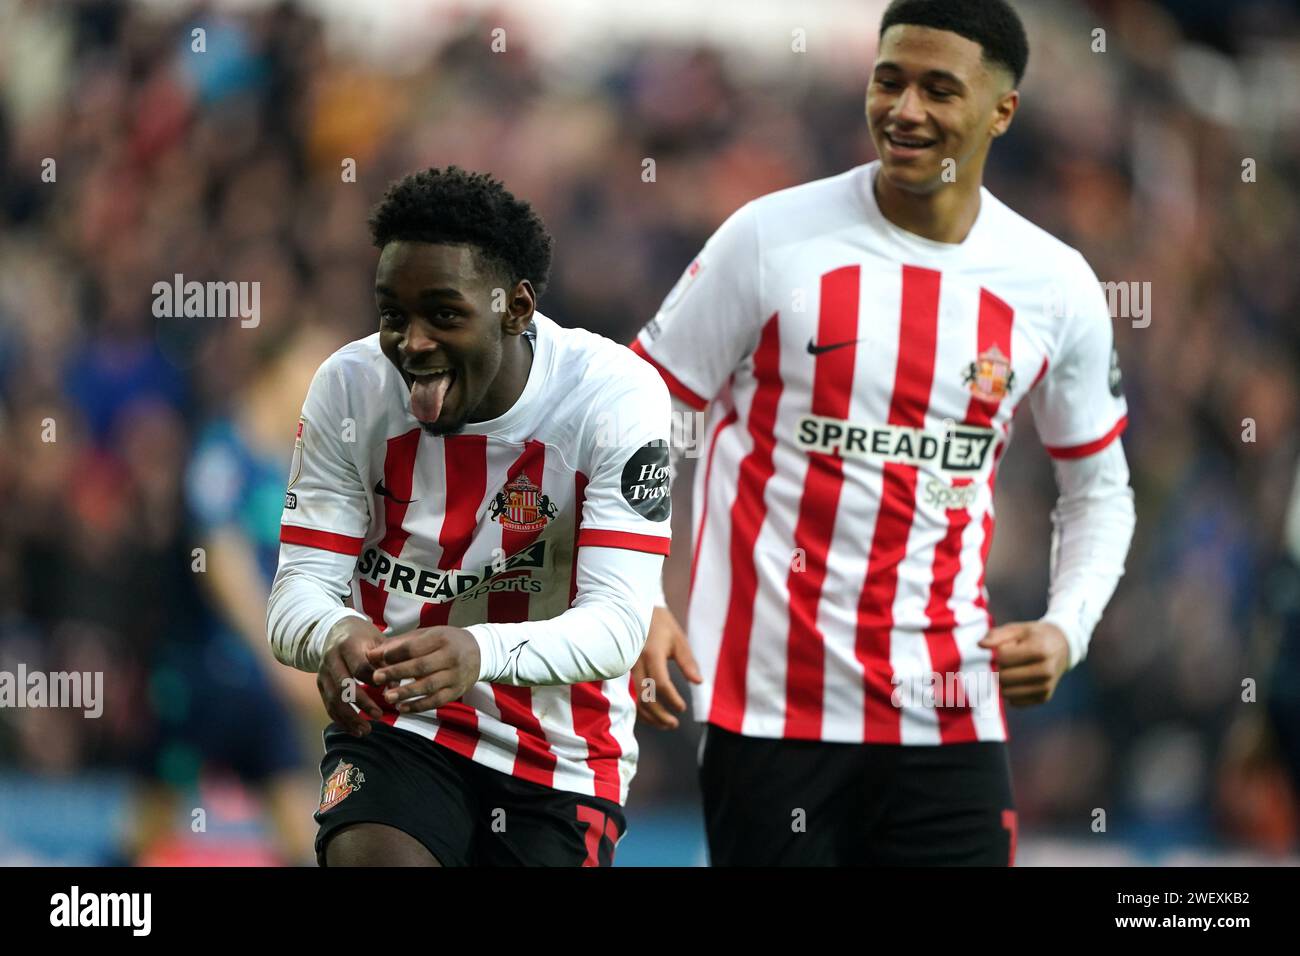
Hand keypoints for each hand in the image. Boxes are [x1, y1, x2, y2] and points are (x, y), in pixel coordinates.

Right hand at [318, 617, 386, 735]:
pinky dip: (340, 720)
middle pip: (343, 685)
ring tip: (366, 731)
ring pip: (333, 698)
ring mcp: (323, 671)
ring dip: (349, 717)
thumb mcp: (378, 641)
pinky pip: (328, 705)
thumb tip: (395, 688)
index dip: (374, 681)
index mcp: (348, 644)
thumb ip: (388, 662)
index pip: (360, 667)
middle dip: (361, 703)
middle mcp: (331, 658)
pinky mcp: (320, 683)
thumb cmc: (364, 637)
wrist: (337, 629)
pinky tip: (353, 730)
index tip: (389, 692)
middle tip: (379, 716)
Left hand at [367, 626, 480, 714]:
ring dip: (406, 692)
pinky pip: (436, 701)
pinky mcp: (457, 691)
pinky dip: (419, 706)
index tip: (375, 660)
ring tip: (387, 697)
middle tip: (376, 678)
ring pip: (428, 686)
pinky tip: (402, 708)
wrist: (480, 652)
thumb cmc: (446, 641)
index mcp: (441, 638)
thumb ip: (400, 644)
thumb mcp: (427, 634)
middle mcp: (450, 656)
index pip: (414, 647)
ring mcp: (455, 675)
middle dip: (396, 673)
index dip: (394, 654)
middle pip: (420, 666)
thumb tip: (372, 654)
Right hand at [631, 606, 702, 729]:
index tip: (683, 707)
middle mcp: (636, 664)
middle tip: (674, 724)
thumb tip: (698, 683)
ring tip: (666, 724)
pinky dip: (641, 710)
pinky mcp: (625, 672)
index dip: (672, 699)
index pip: (660, 684)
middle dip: (660, 715)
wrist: (635, 611)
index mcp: (652, 654)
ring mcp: (628, 669)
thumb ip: (687, 662)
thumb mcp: (678, 639)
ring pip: (635, 700)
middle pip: (645, 697)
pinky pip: (631, 696)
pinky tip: (653, 716)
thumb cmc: (661, 625)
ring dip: (650, 717)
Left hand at [978, 621, 1069, 706]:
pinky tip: (1018, 680)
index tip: (1004, 648)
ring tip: (1011, 670)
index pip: (1003, 658)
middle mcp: (1045, 671)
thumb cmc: (1035, 636)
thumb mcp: (1018, 629)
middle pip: (1003, 677)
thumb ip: (997, 635)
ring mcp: (1046, 686)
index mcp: (1040, 650)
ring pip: (1007, 692)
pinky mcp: (1044, 698)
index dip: (998, 653)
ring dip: (1002, 682)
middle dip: (998, 668)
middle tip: (1005, 661)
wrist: (1062, 647)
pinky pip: (1015, 701)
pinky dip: (1011, 691)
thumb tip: (980, 645)